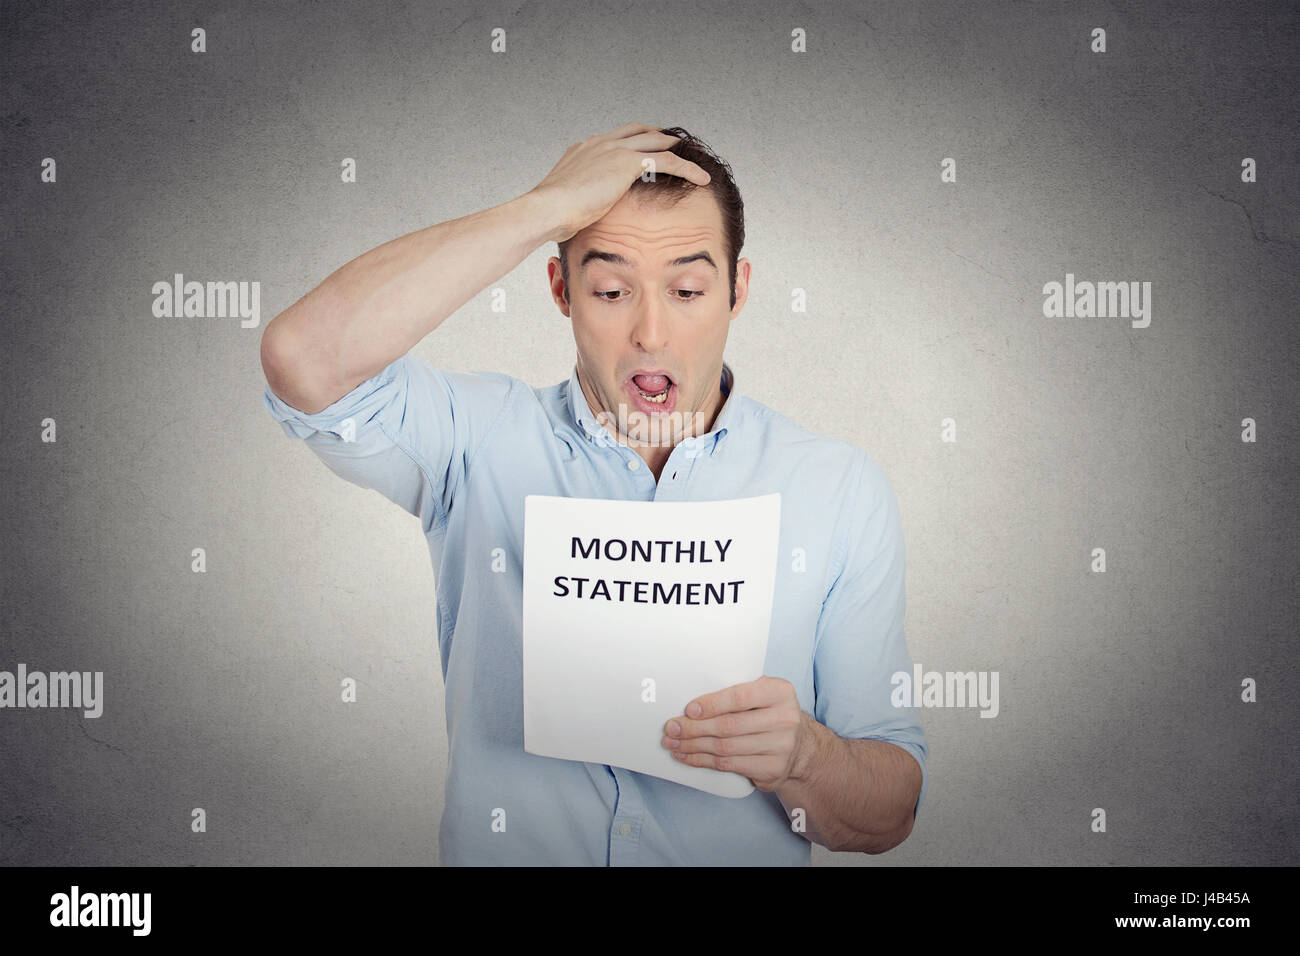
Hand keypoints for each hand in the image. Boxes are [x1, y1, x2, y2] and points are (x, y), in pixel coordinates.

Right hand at [528, 122, 711, 242]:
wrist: (547, 209)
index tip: (647, 150)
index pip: (616, 138)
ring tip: (696, 157)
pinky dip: (687, 167)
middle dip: (660, 135)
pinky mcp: (627, 161)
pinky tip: (701, 178)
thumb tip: (578, 215)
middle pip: (639, 130)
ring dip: (678, 147)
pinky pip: (667, 159)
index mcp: (584, 149)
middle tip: (677, 144)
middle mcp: (600, 142)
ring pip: (657, 140)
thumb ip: (577, 200)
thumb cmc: (550, 215)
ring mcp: (613, 149)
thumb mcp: (565, 202)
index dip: (635, 142)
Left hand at [661, 676, 816, 791]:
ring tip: (673, 743)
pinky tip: (687, 756)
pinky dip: (703, 761)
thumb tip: (693, 702)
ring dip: (693, 747)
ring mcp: (781, 747)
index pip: (741, 697)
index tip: (689, 710)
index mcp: (780, 692)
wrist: (800, 747)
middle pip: (729, 726)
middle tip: (672, 728)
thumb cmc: (770, 713)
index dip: (712, 704)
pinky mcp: (772, 770)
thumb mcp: (763, 693)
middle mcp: (785, 719)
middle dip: (694, 728)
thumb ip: (737, 690)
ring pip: (726, 748)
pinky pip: (729, 766)